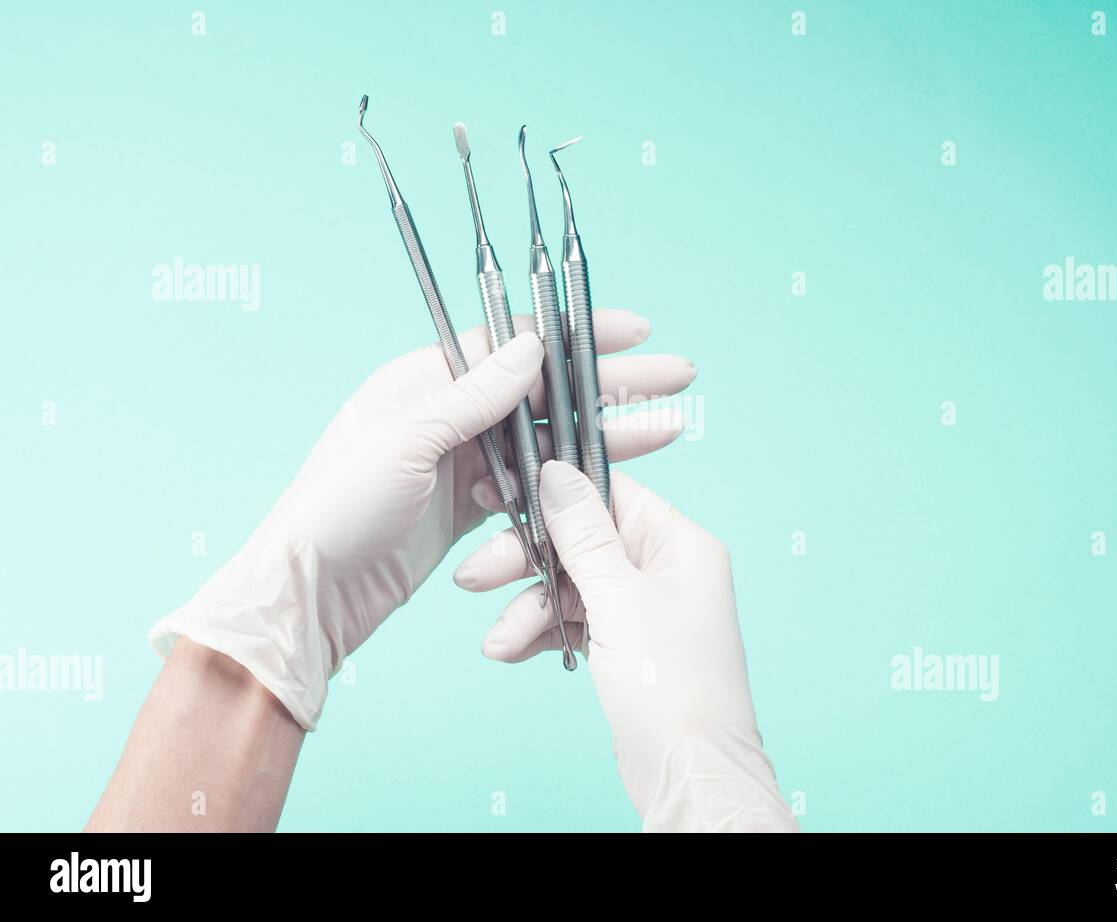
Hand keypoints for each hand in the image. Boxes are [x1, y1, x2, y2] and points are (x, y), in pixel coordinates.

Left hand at [150, 310, 693, 729]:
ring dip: (607, 435)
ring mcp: (464, 463)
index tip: (635, 332)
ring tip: (670, 428)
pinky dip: (574, 480)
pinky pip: (537, 486)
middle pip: (546, 391)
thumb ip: (472, 397)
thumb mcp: (404, 441)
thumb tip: (531, 348)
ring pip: (551, 440)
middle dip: (614, 384)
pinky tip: (617, 475)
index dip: (577, 336)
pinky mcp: (474, 509)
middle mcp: (449, 413)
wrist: (313, 594)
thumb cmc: (337, 510)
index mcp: (425, 378)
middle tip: (677, 376)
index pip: (514, 343)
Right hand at [454, 462, 798, 831]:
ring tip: (497, 641)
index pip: (611, 494)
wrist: (688, 773)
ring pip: (570, 586)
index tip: (505, 496)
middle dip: (527, 560)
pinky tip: (510, 650)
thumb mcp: (618, 598)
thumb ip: (583, 534)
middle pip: (582, 542)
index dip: (557, 495)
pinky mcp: (625, 646)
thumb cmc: (672, 687)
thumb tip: (557, 472)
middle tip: (476, 575)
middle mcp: (664, 571)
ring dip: (528, 609)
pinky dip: (542, 634)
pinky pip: (574, 622)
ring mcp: (644, 610)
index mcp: (679, 545)